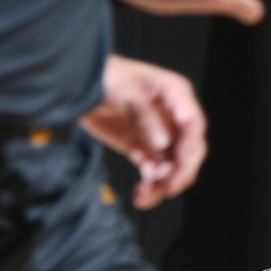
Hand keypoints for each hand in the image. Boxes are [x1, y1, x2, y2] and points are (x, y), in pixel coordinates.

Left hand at [80, 55, 207, 207]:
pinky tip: (139, 194)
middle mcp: (172, 118)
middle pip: (188, 151)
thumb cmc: (105, 76)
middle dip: (180, 172)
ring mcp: (159, 136)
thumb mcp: (125, 90)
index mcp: (175, 96)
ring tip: (145, 195)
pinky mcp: (144, 150)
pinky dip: (149, 187)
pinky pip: (154, 173)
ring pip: (172, 168)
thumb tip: (162, 143)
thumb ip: (145, 116)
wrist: (77, 87)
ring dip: (162, 185)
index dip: (190, 146)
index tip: (178, 163)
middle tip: (167, 187)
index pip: (193, 125)